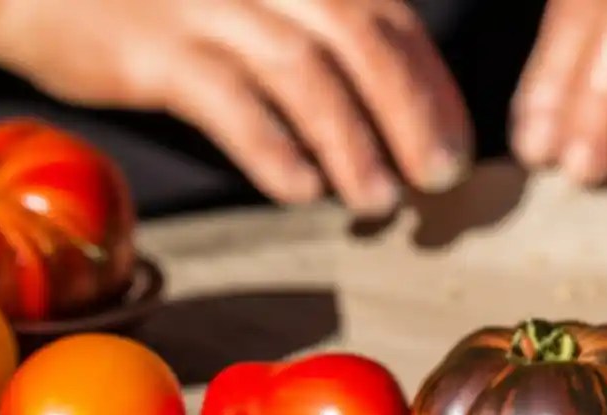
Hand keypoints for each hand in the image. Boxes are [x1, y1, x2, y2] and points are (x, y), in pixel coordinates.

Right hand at [0, 0, 471, 215]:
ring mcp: (202, 2)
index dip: (431, 83)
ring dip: (352, 143)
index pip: (386, 13)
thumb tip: (394, 108)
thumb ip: (313, 32)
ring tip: (378, 201)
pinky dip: (273, 150)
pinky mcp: (152, 48)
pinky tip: (301, 192)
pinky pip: (230, 103)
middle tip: (438, 179)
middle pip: (361, 36)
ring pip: (304, 72)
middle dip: (411, 113)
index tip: (454, 144)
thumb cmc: (153, 3)